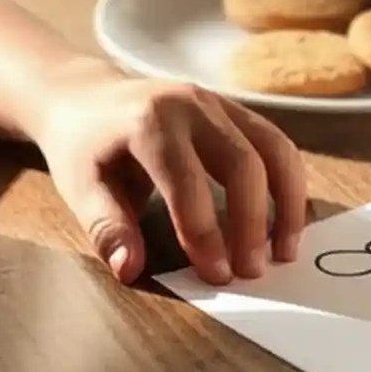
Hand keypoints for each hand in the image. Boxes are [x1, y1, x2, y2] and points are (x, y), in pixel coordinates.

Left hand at [37, 69, 307, 285]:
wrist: (86, 96)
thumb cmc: (84, 147)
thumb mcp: (80, 187)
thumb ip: (107, 227)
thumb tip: (129, 269)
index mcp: (148, 123)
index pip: (187, 182)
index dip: (205, 233)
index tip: (217, 275)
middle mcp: (191, 106)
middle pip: (243, 163)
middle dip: (253, 224)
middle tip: (252, 271)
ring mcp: (220, 104)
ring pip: (274, 150)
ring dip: (288, 204)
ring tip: (284, 252)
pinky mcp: (237, 112)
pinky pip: (278, 146)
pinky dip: (290, 186)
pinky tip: (286, 223)